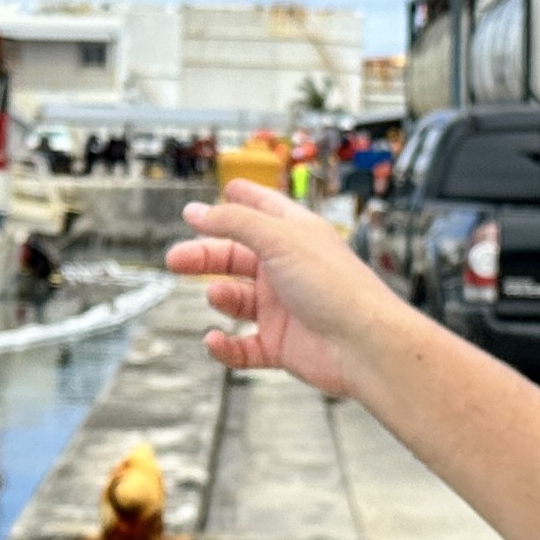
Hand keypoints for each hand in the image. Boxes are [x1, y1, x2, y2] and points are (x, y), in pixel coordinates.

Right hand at [163, 181, 426, 399]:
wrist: (364, 345)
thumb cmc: (335, 286)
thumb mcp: (279, 239)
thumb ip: (234, 222)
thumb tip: (197, 211)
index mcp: (295, 236)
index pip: (264, 210)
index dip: (242, 201)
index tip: (221, 193)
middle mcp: (288, 269)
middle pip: (237, 257)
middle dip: (205, 256)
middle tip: (175, 259)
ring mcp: (284, 308)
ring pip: (237, 299)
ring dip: (220, 297)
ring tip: (217, 295)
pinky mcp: (281, 345)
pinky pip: (242, 346)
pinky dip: (225, 346)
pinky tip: (215, 340)